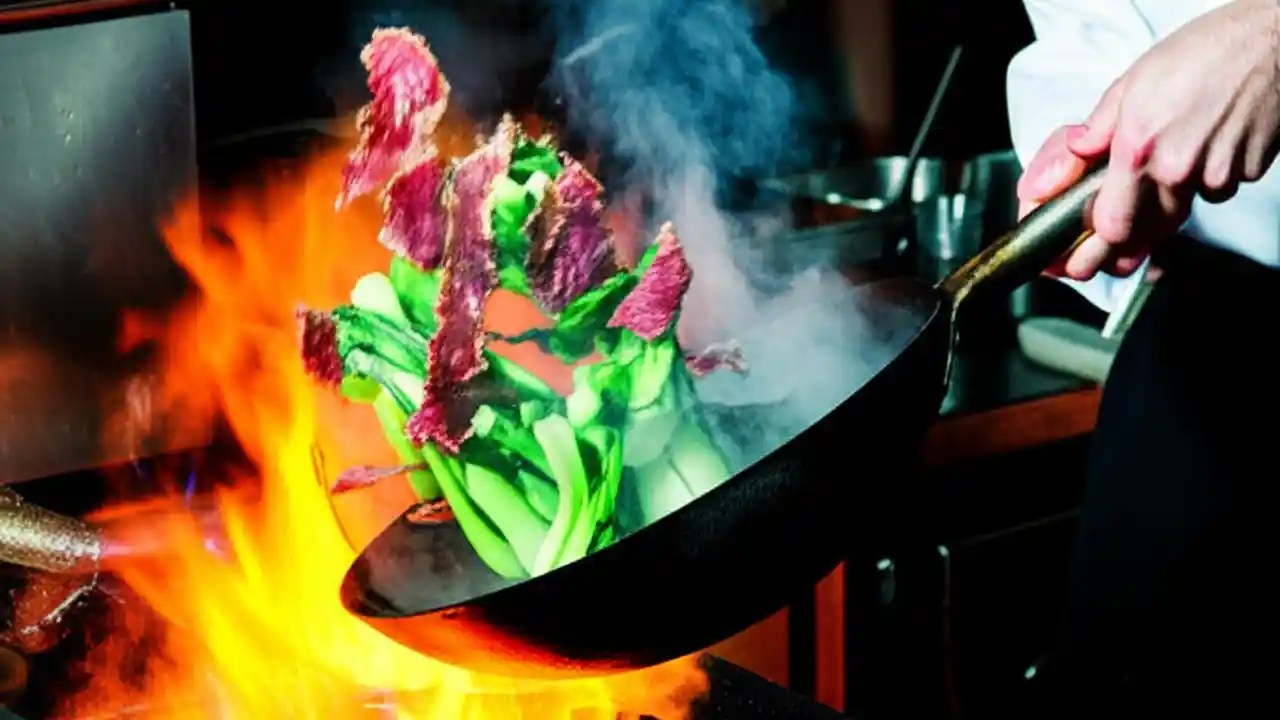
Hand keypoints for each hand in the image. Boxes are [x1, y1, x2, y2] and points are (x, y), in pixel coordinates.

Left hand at [1030, 0, 1279, 280]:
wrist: (1270, 39)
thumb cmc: (1202, 52)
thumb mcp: (1131, 83)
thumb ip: (1096, 129)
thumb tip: (1074, 155)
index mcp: (1137, 147)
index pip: (1111, 226)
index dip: (1098, 242)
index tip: (1088, 246)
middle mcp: (1176, 168)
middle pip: (1148, 229)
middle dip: (1133, 232)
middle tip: (1122, 230)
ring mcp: (1216, 173)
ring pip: (1185, 208)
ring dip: (1173, 198)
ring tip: (1176, 157)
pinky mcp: (1248, 171)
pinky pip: (1218, 190)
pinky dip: (1209, 178)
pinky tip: (1209, 145)